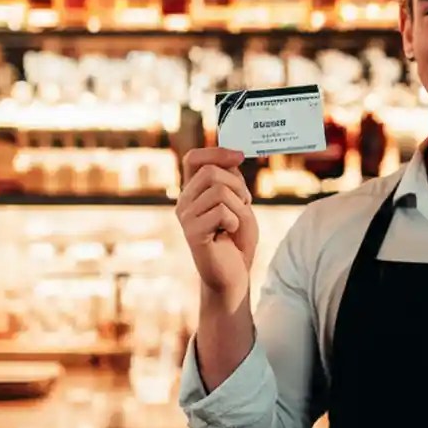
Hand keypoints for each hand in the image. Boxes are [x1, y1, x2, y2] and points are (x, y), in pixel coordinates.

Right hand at [176, 147, 257, 308]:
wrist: (233, 275)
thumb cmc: (237, 239)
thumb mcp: (240, 202)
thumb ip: (232, 180)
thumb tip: (233, 155)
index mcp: (193, 191)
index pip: (194, 158)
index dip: (216, 152)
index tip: (239, 156)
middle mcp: (184, 201)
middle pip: (211, 172)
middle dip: (238, 185)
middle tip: (243, 205)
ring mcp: (185, 216)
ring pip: (219, 191)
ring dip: (239, 206)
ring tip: (235, 223)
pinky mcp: (192, 232)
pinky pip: (221, 212)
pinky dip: (235, 221)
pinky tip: (228, 234)